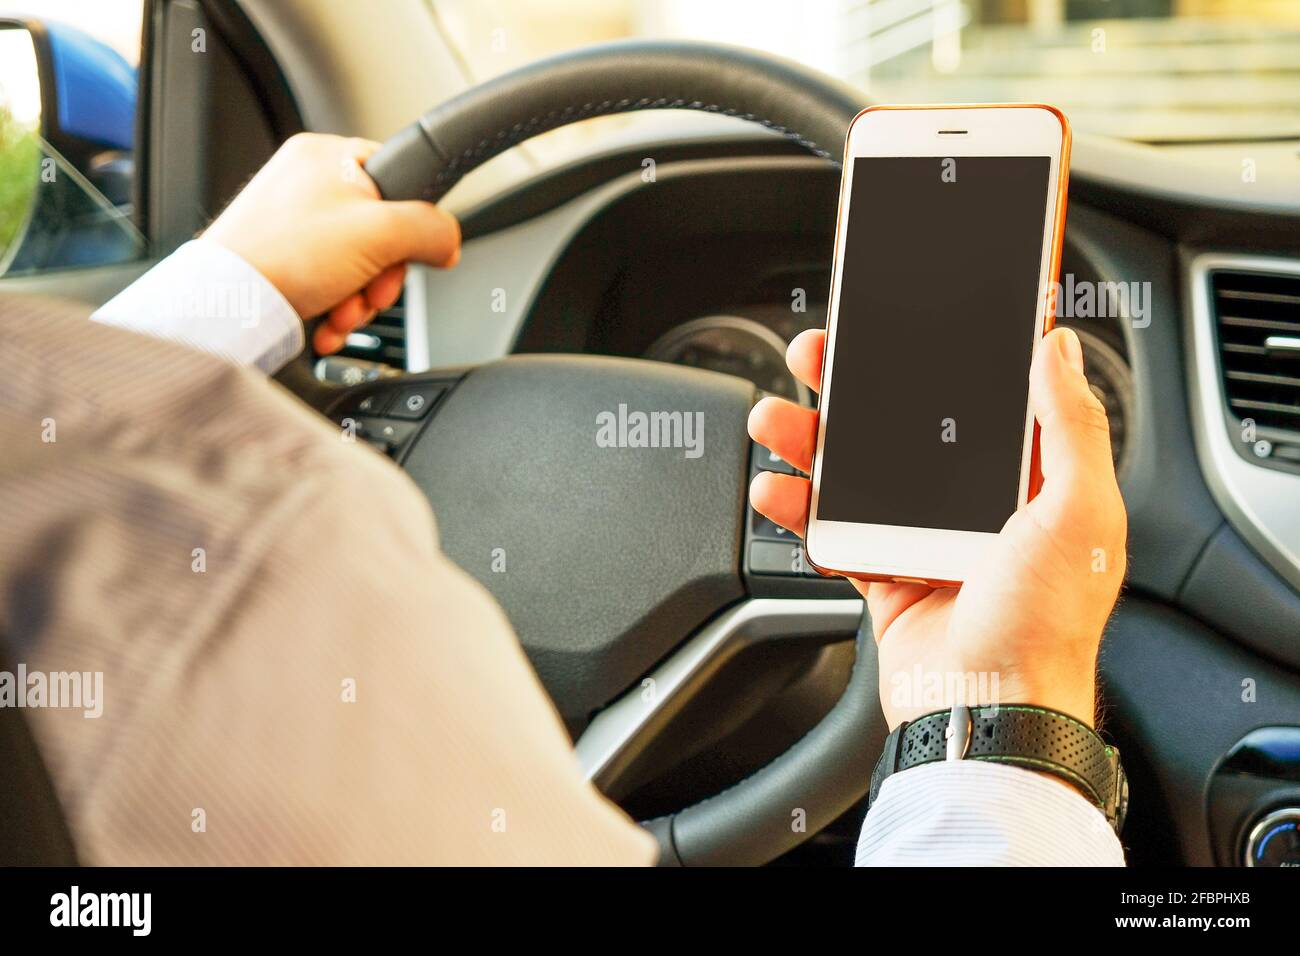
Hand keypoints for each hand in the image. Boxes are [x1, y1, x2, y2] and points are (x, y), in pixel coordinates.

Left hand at [202, 133, 460, 354]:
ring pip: (358, 264)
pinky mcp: (282, 258)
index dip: (409, 227)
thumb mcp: (380, 233)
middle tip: (369, 293)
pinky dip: (335, 308)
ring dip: (359, 301)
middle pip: (380, 233)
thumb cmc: (284, 256)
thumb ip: (430, 230)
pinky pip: (330, 280)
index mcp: (327, 155)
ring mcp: (292, 222)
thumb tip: (450, 241)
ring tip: (342, 313)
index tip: (405, 256)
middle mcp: (307, 182)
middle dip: (379, 278)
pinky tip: (327, 322)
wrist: (228, 304)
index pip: (398, 182)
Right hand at [748, 326, 1125, 729]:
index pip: (981, 397)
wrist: (986, 715)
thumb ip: (1071, 426)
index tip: (905, 318)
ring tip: (775, 419)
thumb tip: (1057, 345)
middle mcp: (975, 504)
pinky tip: (777, 487)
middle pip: (905, 425)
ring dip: (811, 440)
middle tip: (818, 355)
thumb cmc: (1043, 627)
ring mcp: (925, 538)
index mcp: (1028, 481)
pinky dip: (800, 507)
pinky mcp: (885, 573)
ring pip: (857, 471)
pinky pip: (834, 528)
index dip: (943, 355)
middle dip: (855, 388)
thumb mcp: (1079, 514)